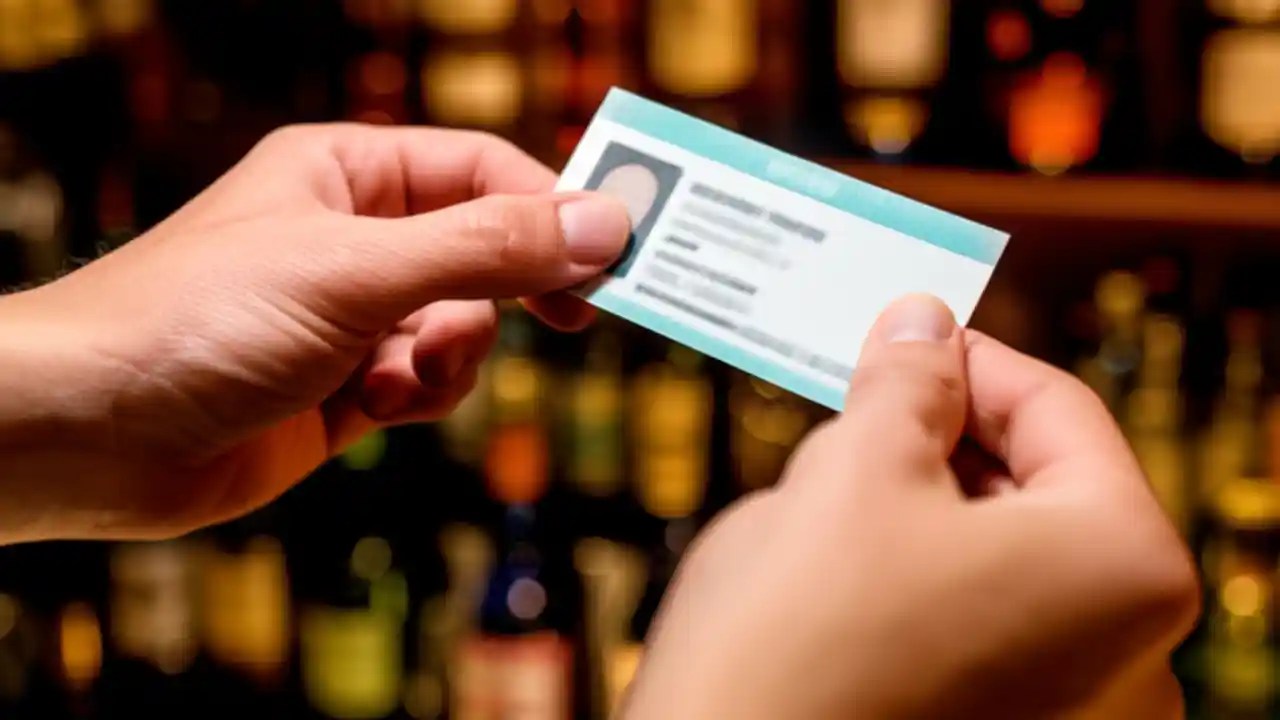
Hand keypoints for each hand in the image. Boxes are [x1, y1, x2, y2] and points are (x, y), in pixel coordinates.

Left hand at [0, 125, 628, 542]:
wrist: (94, 433)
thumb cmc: (204, 318)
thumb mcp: (361, 272)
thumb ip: (488, 248)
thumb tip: (602, 224)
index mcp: (349, 173)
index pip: (485, 170)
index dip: (553, 207)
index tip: (616, 252)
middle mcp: (357, 236)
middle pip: (486, 250)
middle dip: (513, 291)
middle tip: (578, 318)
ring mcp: (353, 313)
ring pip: (464, 325)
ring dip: (451, 356)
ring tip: (397, 375)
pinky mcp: (346, 384)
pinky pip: (426, 381)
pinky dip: (415, 397)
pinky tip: (366, 408)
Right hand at [623, 295, 1199, 718]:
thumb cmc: (798, 650)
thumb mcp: (853, 473)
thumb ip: (907, 383)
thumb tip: (922, 323)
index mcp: (1122, 567)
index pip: (1058, 409)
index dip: (968, 357)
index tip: (902, 336)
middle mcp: (1131, 657)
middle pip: (1036, 489)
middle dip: (941, 439)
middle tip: (855, 411)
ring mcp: (1075, 714)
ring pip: (1002, 559)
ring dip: (923, 510)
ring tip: (830, 509)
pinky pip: (983, 629)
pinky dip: (922, 584)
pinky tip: (841, 582)